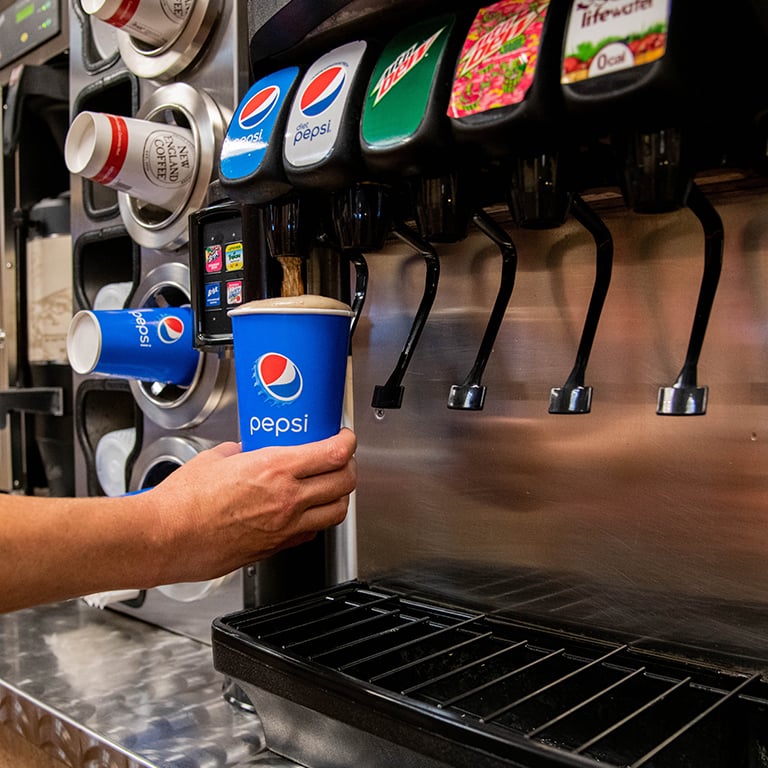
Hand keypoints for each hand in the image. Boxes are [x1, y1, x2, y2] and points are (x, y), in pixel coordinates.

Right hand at [142, 428, 357, 585]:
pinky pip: (312, 533)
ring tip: (330, 487)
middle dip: (349, 467)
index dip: (347, 442)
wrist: (165, 538)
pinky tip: (305, 513)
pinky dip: (316, 521)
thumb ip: (239, 452)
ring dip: (339, 497)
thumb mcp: (215, 458)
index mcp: (275, 469)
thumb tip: (244, 450)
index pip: (334, 454)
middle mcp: (287, 499)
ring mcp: (285, 527)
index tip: (345, 438)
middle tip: (340, 460)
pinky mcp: (276, 548)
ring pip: (337, 512)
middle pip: (344, 482)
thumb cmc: (183, 501)